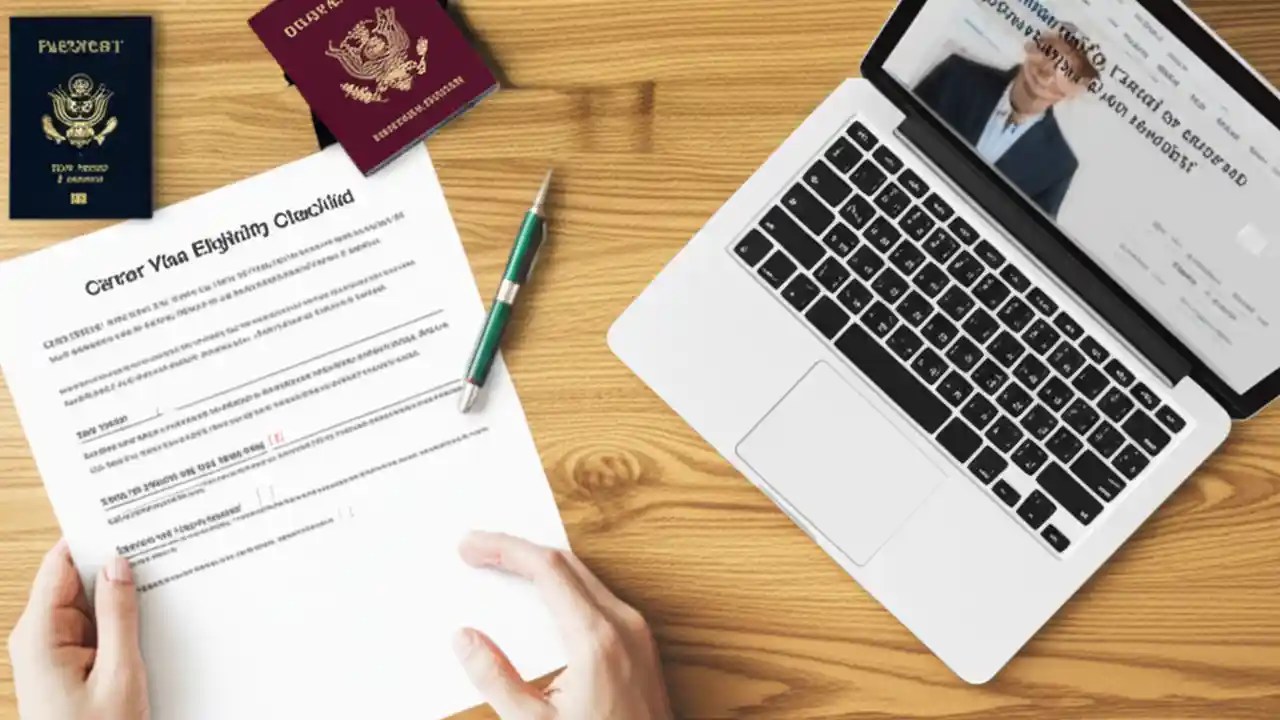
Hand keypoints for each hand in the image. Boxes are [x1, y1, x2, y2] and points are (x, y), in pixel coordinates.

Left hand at [8, 540, 149, 719]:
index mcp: (39, 634)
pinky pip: (92, 629)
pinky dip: (118, 622)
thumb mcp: (119, 674)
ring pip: (88, 604)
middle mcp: (38, 638)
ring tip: (159, 588)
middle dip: (114, 567)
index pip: (61, 564)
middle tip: (158, 548)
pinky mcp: (65, 666)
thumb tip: (118, 564)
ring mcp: (50, 652)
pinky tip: (147, 620)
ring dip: (120, 598)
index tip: (125, 516)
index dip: (92, 537)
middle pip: (76, 580)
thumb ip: (119, 614)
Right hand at [453, 532, 672, 719]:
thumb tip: (465, 639)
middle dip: (518, 550)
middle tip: (477, 551)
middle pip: (565, 562)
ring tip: (501, 567)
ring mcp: (637, 629)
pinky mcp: (641, 639)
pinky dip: (564, 585)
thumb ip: (496, 679)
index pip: (547, 569)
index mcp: (596, 639)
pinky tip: (539, 594)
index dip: (504, 549)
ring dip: (541, 566)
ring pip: (583, 575)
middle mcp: (623, 623)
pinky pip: (599, 595)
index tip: (472, 546)